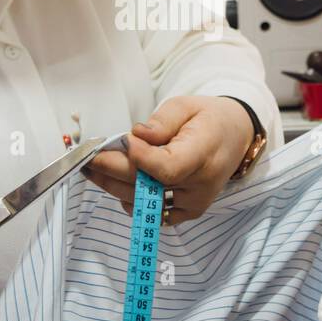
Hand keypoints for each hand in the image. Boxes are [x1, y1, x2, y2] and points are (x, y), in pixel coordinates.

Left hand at [83, 96, 254, 223]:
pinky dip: (130, 200)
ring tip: (91, 168)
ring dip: (113, 185)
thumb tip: (136, 135)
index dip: (140, 159)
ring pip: (144, 202)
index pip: (168, 167)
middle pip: (147, 185)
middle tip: (86, 158)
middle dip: (111, 170)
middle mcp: (201, 185)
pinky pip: (152, 215)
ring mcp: (194, 203)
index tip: (121, 141)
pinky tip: (115, 183)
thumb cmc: (207, 119)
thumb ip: (162, 121)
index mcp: (204, 153)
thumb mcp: (186, 105)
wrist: (234, 138)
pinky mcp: (188, 213)